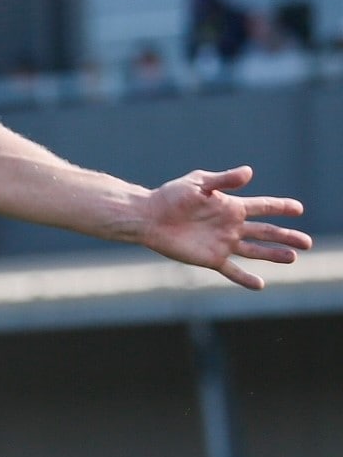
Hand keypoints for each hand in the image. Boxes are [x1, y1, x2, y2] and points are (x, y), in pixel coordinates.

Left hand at [142, 166, 309, 289]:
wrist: (149, 217)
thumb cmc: (171, 196)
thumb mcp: (198, 183)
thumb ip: (224, 180)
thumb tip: (249, 172)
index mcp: (230, 206)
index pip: (263, 206)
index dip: (281, 207)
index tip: (298, 208)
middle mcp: (230, 225)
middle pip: (265, 231)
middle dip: (287, 236)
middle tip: (308, 243)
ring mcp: (222, 243)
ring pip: (255, 251)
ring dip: (274, 255)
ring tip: (293, 258)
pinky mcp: (210, 258)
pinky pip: (232, 270)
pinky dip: (246, 278)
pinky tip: (260, 284)